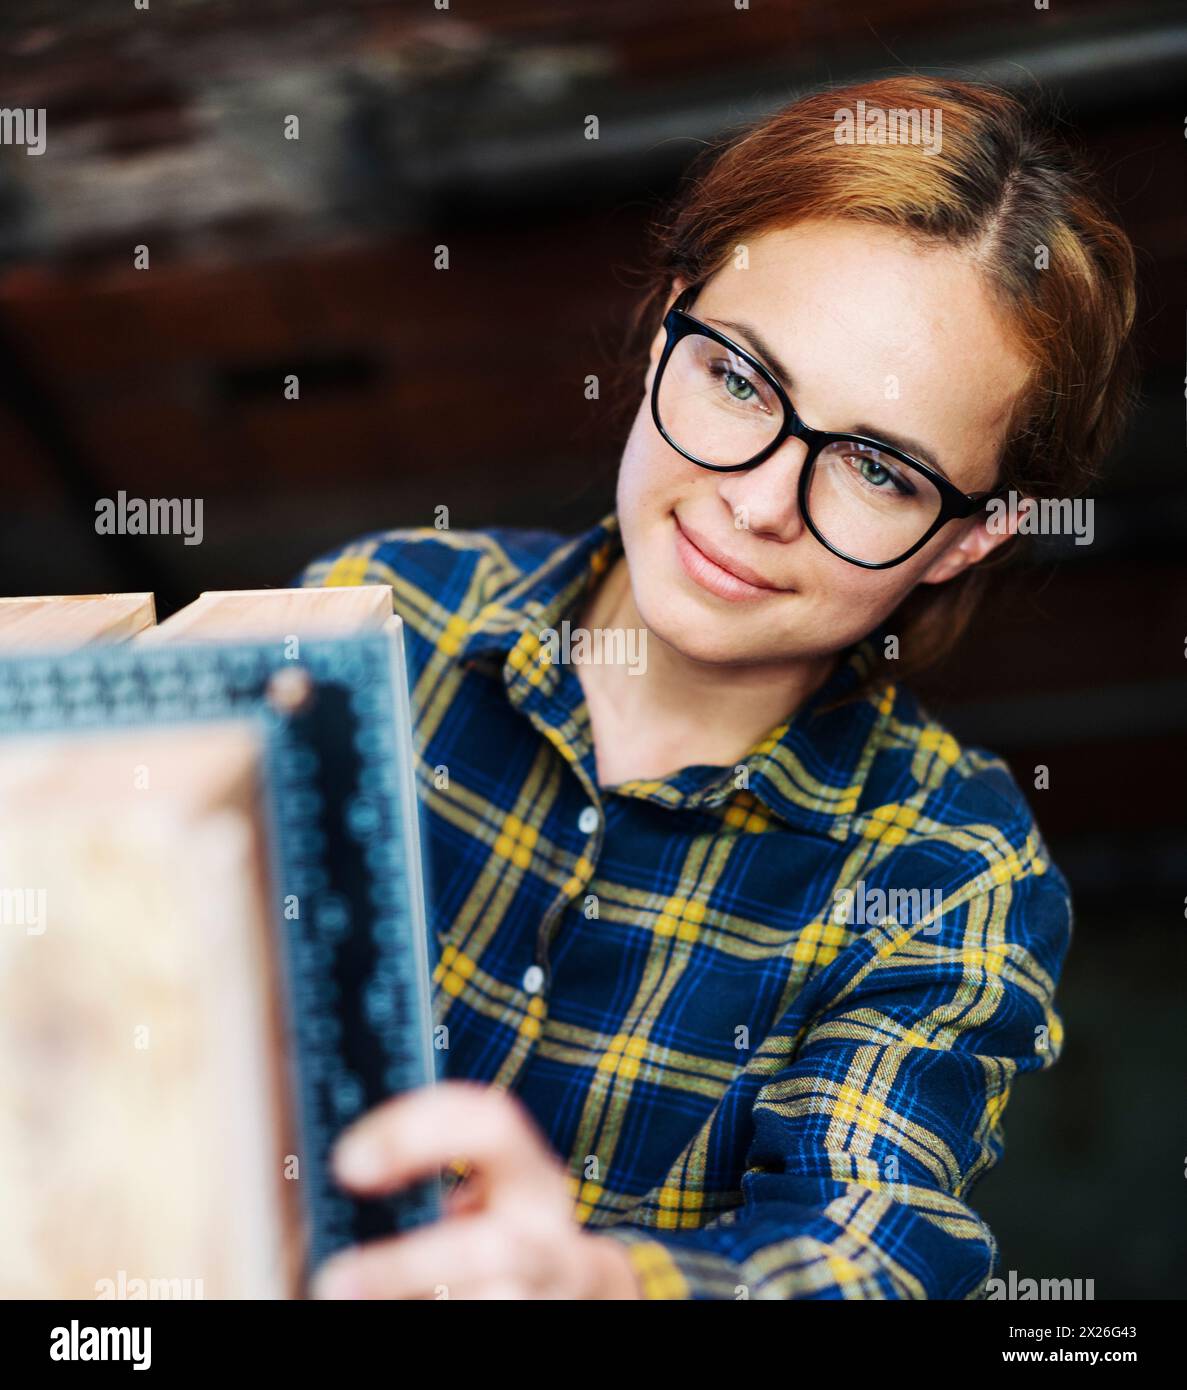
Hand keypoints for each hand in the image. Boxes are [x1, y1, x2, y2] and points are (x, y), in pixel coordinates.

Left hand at [308, 1080, 640, 1298]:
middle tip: (330, 1278)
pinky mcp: (532, 1320)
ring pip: (489, 1303)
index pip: (490, 1125)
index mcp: (528, 1173)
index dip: (418, 1132)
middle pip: (493, 1249)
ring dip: (408, 1298)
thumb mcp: (481, 1184)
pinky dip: (420, 1317)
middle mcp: (545, 1232)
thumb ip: (419, 1174)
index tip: (346, 1162)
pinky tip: (380, 1307)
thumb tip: (316, 1180)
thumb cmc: (494, 1225)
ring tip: (342, 1296)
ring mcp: (544, 1290)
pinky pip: (475, 1325)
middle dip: (407, 1266)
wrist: (566, 1288)